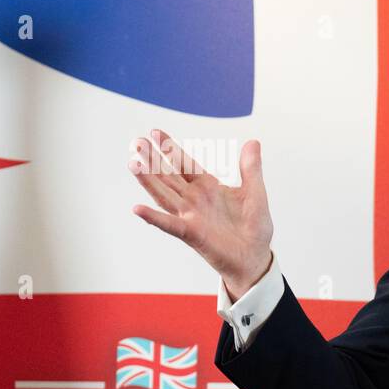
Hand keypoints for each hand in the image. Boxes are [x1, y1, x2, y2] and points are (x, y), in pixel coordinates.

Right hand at [128, 130, 273, 298]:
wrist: (256, 256)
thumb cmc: (254, 227)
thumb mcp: (255, 192)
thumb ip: (251, 168)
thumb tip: (254, 142)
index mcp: (207, 186)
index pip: (184, 163)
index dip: (170, 148)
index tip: (155, 132)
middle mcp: (194, 199)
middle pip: (168, 175)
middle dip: (152, 159)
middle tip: (136, 141)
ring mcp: (191, 216)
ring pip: (164, 195)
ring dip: (148, 181)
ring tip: (133, 164)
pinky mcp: (192, 233)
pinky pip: (170, 224)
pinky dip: (154, 218)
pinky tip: (138, 209)